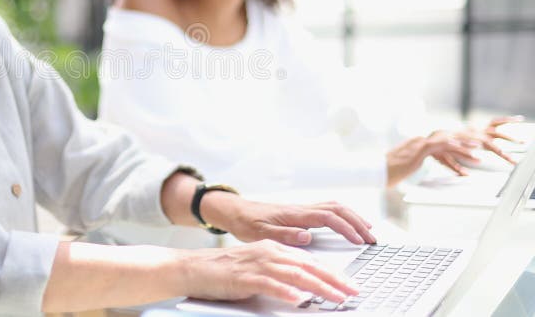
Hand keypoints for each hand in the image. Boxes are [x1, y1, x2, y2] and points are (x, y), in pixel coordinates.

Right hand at [181, 239, 358, 304]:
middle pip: (308, 266)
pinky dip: (285, 292)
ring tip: (336, 297)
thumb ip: (280, 272)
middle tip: (353, 291)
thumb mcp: (257, 267)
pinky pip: (269, 285)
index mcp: (273, 248)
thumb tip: (303, 287)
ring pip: (295, 275)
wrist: (193, 267)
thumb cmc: (225, 271)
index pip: (310, 261)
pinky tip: (298, 299)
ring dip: (319, 287)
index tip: (350, 284)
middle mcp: (269, 253)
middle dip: (334, 279)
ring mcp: (257, 265)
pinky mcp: (244, 278)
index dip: (332, 273)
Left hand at [203, 194, 375, 245]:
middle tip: (372, 239)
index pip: (327, 217)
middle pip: (337, 208)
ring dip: (353, 216)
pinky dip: (344, 215)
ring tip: (368, 231)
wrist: (237, 212)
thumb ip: (284, 235)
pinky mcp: (302, 211)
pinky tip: (350, 224)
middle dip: (357, 222)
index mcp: (294, 215)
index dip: (345, 228)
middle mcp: (302, 208)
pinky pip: (329, 208)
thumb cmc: (248, 224)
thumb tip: (307, 236)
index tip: (359, 241)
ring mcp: (303, 208)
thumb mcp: (260, 234)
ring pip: (335, 206)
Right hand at [386, 115, 522, 185]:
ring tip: (478, 148)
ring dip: (464, 145)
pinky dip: (455, 147)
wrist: (376, 171)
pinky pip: (441, 146)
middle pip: (446, 140)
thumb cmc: (386, 172)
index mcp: (415, 145)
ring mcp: (419, 144)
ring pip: (447, 142)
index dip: (455, 144)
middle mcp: (418, 141)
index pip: (439, 143)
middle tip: (479, 144)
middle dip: (464, 142)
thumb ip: (410, 164)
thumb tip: (412, 167)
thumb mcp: (402, 167)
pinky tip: (465, 149)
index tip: (466, 146)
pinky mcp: (420, 150)